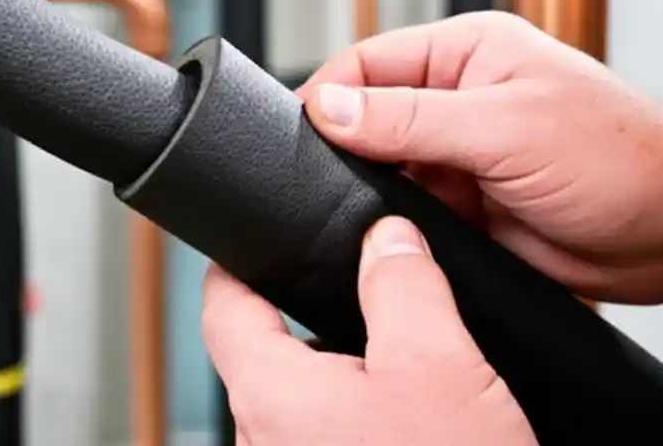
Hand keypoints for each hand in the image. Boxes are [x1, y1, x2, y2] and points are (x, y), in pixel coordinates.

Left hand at [203, 216, 535, 444]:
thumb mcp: (440, 366)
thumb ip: (403, 286)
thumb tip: (386, 236)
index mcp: (270, 394)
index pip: (221, 306)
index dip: (238, 264)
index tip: (252, 242)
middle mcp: (262, 441)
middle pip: (264, 357)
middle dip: (311, 324)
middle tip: (359, 296)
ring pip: (298, 406)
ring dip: (339, 382)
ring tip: (396, 368)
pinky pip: (321, 442)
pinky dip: (354, 424)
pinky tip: (406, 426)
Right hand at [297, 11, 662, 304]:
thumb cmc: (622, 157)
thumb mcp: (504, 127)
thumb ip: (410, 119)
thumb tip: (329, 107)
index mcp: (467, 53)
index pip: (368, 62)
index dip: (327, 96)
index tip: (296, 134)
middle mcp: (457, 99)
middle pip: (368, 117)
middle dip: (344, 149)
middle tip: (319, 181)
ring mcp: (460, 155)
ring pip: (383, 170)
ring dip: (371, 192)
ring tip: (360, 212)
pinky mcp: (465, 206)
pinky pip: (408, 212)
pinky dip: (394, 226)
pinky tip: (387, 238)